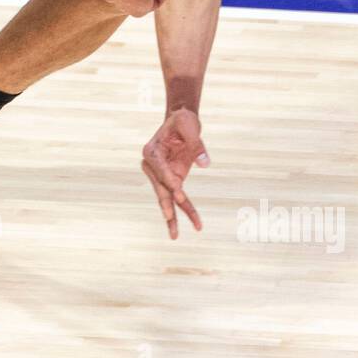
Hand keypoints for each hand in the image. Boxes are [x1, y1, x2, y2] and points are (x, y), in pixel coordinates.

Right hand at [140, 108, 208, 238]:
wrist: (181, 123)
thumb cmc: (183, 121)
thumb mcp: (189, 124)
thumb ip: (196, 144)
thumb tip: (205, 164)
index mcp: (151, 151)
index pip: (159, 168)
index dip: (168, 180)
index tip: (178, 192)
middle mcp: (152, 166)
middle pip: (160, 188)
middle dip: (167, 204)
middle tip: (170, 219)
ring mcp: (161, 176)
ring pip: (168, 198)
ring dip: (174, 217)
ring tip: (175, 236)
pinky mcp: (172, 181)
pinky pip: (179, 198)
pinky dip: (186, 210)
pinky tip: (194, 224)